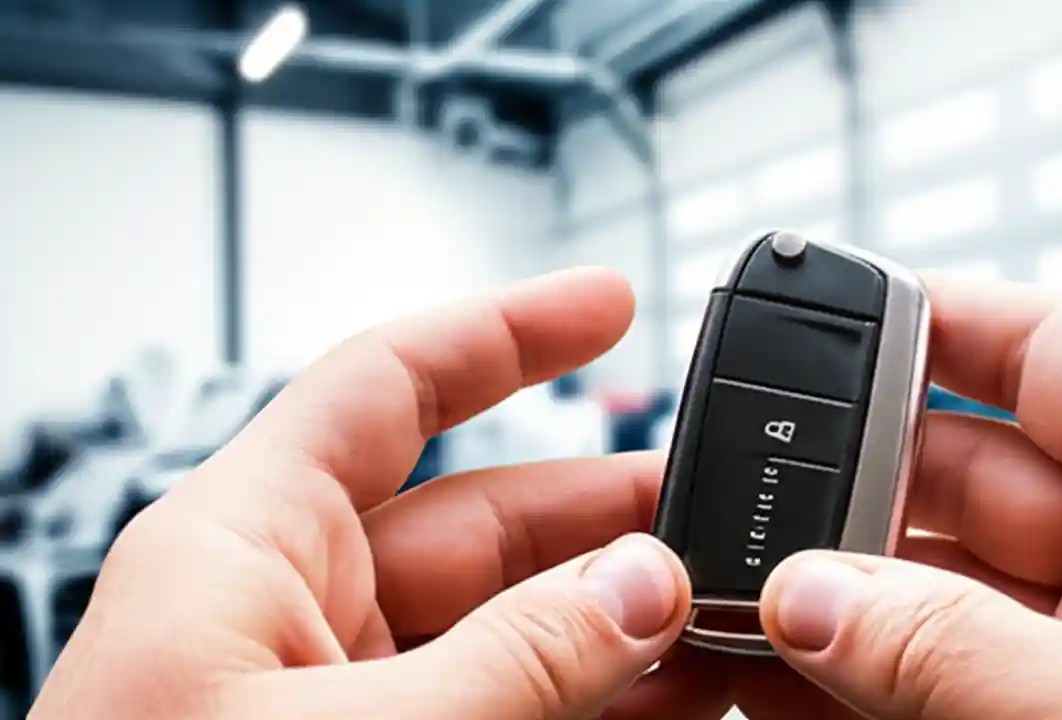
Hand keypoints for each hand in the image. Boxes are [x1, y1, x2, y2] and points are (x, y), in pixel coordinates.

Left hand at [31, 269, 731, 718]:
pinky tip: (673, 706)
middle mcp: (296, 615)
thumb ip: (517, 658)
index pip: (388, 388)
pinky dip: (597, 708)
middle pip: (482, 515)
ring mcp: (348, 703)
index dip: (504, 334)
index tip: (607, 308)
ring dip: (618, 623)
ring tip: (719, 622)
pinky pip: (515, 710)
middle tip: (711, 513)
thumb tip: (644, 587)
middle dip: (600, 509)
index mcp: (246, 551)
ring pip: (513, 628)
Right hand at [736, 276, 1061, 717]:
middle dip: (846, 485)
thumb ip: (964, 656)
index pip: (1052, 354)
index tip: (824, 320)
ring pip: (937, 593)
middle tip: (737, 509)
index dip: (940, 319)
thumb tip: (809, 600)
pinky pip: (939, 686)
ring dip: (832, 599)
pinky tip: (775, 685)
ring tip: (730, 606)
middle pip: (963, 475)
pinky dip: (857, 685)